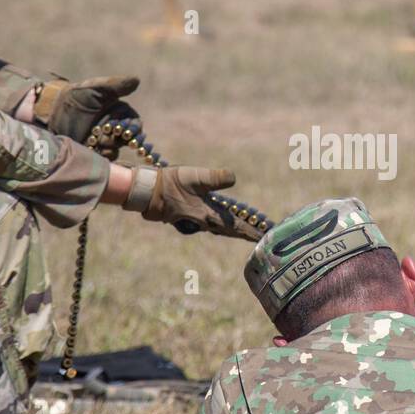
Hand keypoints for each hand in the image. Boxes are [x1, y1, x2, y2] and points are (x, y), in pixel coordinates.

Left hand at [35, 76, 139, 142]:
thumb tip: (137, 80)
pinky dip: (101, 152)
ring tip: (94, 135)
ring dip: (108, 144)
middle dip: (119, 137)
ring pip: (116, 148)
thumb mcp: (96, 89)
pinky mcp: (95, 150)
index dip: (133, 128)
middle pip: (129, 139)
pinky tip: (92, 145)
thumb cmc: (75, 96)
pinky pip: (105, 156)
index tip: (125, 129)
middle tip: (107, 131)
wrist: (52, 111)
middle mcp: (115, 127)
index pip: (135, 124)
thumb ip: (115, 85)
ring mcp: (105, 140)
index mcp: (120, 112)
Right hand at [133, 166, 262, 241]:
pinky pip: (212, 223)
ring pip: (222, 228)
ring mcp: (196, 220)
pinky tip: (224, 223)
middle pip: (231, 230)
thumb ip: (215, 178)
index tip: (267, 236)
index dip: (252, 231)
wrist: (147, 191)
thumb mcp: (195, 177)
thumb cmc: (171, 183)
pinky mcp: (190, 215)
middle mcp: (205, 222)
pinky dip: (222, 224)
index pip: (236, 226)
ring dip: (235, 229)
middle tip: (263, 236)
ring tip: (249, 231)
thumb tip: (234, 178)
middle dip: (247, 233)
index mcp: (209, 215)